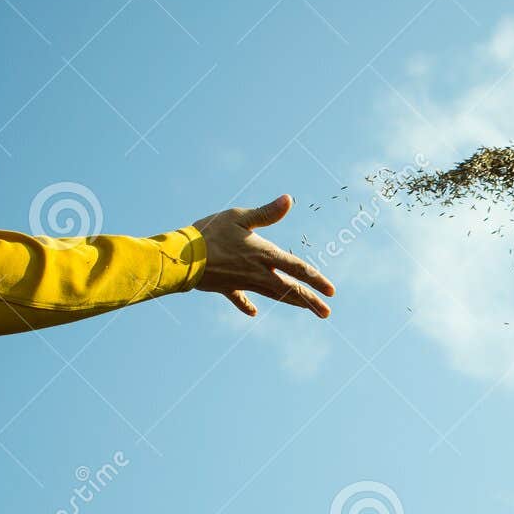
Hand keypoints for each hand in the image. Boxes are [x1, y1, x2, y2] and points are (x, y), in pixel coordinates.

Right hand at [191, 195, 335, 318]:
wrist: (182, 259)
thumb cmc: (211, 233)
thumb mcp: (239, 217)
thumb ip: (266, 213)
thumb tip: (289, 200)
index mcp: (265, 254)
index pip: (298, 268)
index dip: (316, 279)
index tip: (331, 291)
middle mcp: (258, 273)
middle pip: (289, 289)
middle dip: (309, 301)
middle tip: (326, 313)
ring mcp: (243, 283)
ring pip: (272, 295)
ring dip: (290, 302)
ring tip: (305, 308)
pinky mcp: (225, 287)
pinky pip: (240, 298)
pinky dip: (247, 305)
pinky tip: (253, 312)